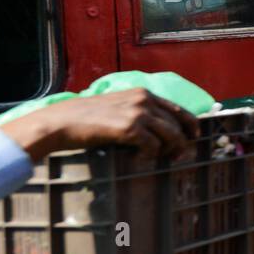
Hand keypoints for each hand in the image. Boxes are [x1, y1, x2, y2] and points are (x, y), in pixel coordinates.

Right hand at [0, 89, 198, 161]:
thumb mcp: (116, 106)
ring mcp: (138, 113)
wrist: (60, 122)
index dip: (190, 125)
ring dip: (169, 151)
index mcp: (142, 93)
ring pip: (171, 136)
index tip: (193, 137)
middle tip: (176, 157)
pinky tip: (137, 161)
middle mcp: (144, 100)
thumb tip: (157, 130)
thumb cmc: (85, 118)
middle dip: (181, 143)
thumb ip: (137, 113)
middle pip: (178, 125)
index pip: (178, 109)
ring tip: (160, 160)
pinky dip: (149, 157)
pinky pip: (153, 147)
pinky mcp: (130, 128)